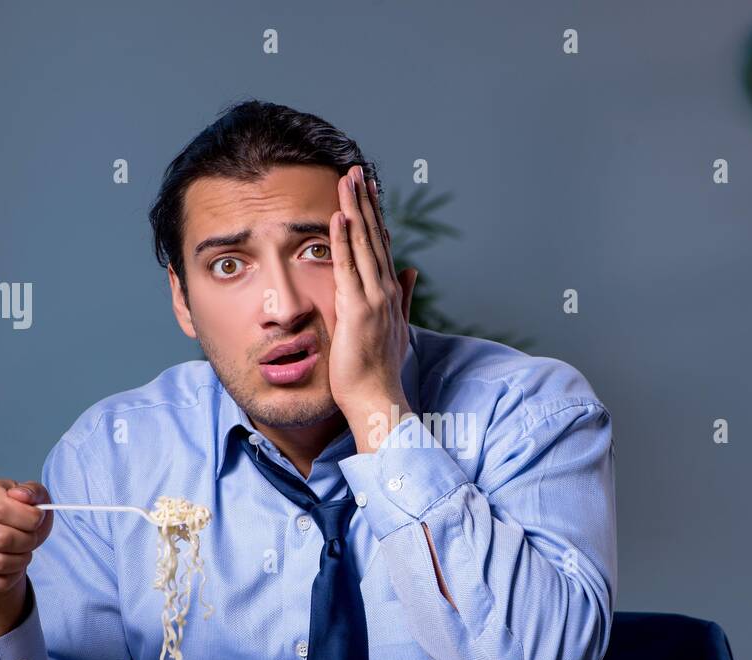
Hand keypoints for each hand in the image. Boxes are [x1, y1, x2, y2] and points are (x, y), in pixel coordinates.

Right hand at [0, 479, 52, 637]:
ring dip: (21, 561)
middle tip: (31, 538)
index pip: (1, 509)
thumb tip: (21, 495)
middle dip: (28, 542)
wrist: (3, 540)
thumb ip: (33, 492)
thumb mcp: (34, 498)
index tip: (37, 519)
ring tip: (21, 551)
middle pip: (2, 539)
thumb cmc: (19, 516)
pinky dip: (12, 577)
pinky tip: (11, 566)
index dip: (29, 519)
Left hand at [327, 164, 419, 451]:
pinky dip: (344, 241)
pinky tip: (339, 217)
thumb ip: (403, 296)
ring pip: (363, 244)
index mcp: (390, 292)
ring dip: (355, 209)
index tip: (367, 188)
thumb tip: (412, 270)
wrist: (378, 399)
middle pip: (374, 236)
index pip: (381, 244)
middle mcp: (385, 289)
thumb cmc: (379, 369)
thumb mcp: (394, 327)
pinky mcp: (358, 310)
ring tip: (348, 179)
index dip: (374, 214)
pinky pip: (348, 268)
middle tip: (356, 169)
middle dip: (364, 201)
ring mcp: (374, 298)